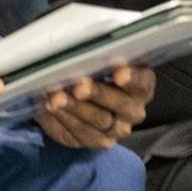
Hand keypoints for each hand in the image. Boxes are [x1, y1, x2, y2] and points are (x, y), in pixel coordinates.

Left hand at [37, 65, 155, 149]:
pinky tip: (49, 109)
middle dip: (97, 94)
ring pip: (98, 122)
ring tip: (55, 98)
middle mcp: (134, 111)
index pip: (142, 83)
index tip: (119, 74)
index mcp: (141, 87)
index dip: (132, 79)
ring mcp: (117, 130)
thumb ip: (100, 59)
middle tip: (79, 86)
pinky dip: (62, 120)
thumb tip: (82, 48)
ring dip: (74, 109)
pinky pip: (80, 134)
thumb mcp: (102, 64)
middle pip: (120, 105)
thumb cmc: (96, 75)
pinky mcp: (97, 142)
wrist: (87, 103)